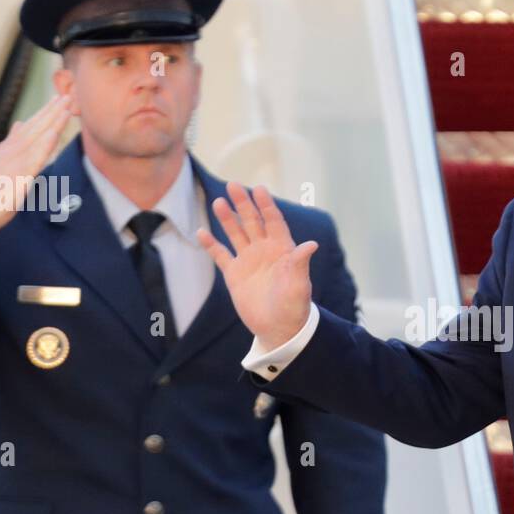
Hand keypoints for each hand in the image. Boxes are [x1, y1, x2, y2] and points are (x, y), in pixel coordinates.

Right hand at [0, 92, 74, 235]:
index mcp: (9, 148)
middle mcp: (10, 151)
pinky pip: (34, 160)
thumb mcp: (1, 162)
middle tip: (68, 94)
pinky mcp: (16, 178)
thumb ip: (12, 143)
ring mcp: (13, 163)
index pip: (30, 126)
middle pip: (35, 127)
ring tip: (65, 108)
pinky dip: (45, 146)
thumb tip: (19, 124)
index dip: (45, 111)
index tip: (59, 97)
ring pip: (37, 138)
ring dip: (52, 122)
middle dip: (52, 111)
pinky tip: (55, 135)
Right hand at [197, 183, 316, 349]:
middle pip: (252, 221)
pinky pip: (221, 255)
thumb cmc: (294, 307)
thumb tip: (312, 244)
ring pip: (236, 233)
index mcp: (282, 249)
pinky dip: (211, 244)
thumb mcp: (300, 285)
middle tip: (233, 185)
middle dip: (243, 204)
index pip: (273, 220)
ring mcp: (248, 261)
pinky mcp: (234, 274)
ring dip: (227, 218)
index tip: (258, 188)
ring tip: (218, 202)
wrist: (279, 329)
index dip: (266, 205)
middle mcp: (264, 250)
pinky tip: (201, 232)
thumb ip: (301, 263)